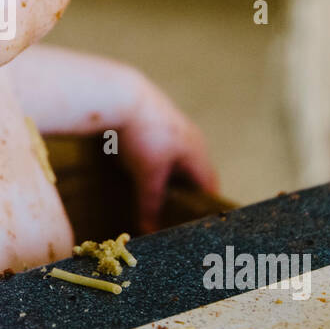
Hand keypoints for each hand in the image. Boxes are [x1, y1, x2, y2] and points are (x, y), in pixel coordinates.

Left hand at [117, 81, 219, 234]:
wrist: (119, 96)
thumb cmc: (141, 136)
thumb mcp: (147, 176)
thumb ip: (150, 205)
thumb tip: (150, 232)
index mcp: (197, 153)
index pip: (209, 187)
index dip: (203, 208)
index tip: (194, 227)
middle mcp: (191, 139)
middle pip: (194, 175)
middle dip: (184, 195)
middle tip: (172, 218)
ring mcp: (174, 129)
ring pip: (176, 162)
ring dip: (168, 179)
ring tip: (154, 198)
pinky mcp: (155, 122)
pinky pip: (161, 150)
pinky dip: (155, 164)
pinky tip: (138, 172)